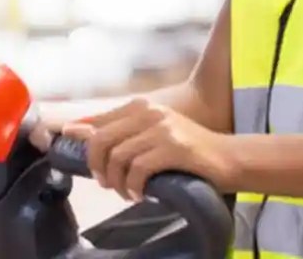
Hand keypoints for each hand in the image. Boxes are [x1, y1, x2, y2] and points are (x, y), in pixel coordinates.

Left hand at [62, 98, 238, 202]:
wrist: (228, 157)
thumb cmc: (187, 150)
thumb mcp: (151, 134)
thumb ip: (117, 132)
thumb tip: (74, 131)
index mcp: (141, 106)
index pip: (98, 123)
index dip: (83, 145)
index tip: (86, 165)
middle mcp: (150, 112)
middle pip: (101, 140)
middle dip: (98, 168)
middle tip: (107, 184)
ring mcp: (162, 128)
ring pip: (118, 157)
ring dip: (117, 183)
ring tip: (127, 193)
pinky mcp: (174, 148)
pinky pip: (138, 170)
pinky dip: (134, 187)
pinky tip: (141, 195)